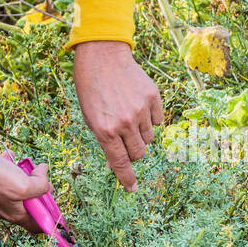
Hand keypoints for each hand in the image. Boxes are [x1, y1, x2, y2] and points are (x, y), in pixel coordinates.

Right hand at [0, 127, 49, 233]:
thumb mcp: (23, 184)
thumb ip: (40, 185)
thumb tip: (45, 175)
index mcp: (15, 215)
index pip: (37, 226)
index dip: (50, 217)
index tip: (56, 203)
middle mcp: (4, 210)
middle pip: (28, 204)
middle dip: (36, 190)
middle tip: (39, 176)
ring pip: (15, 190)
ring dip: (23, 177)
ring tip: (24, 165)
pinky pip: (2, 179)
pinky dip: (8, 169)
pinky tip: (8, 157)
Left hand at [72, 40, 162, 192]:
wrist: (102, 57)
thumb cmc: (92, 89)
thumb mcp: (90, 118)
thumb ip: (105, 141)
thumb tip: (116, 164)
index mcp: (105, 131)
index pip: (121, 163)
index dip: (127, 179)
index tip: (132, 189)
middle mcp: (125, 123)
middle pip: (139, 153)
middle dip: (132, 151)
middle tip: (125, 138)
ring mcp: (141, 110)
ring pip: (149, 138)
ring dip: (140, 134)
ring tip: (128, 116)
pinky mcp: (152, 97)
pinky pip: (157, 120)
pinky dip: (149, 118)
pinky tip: (137, 105)